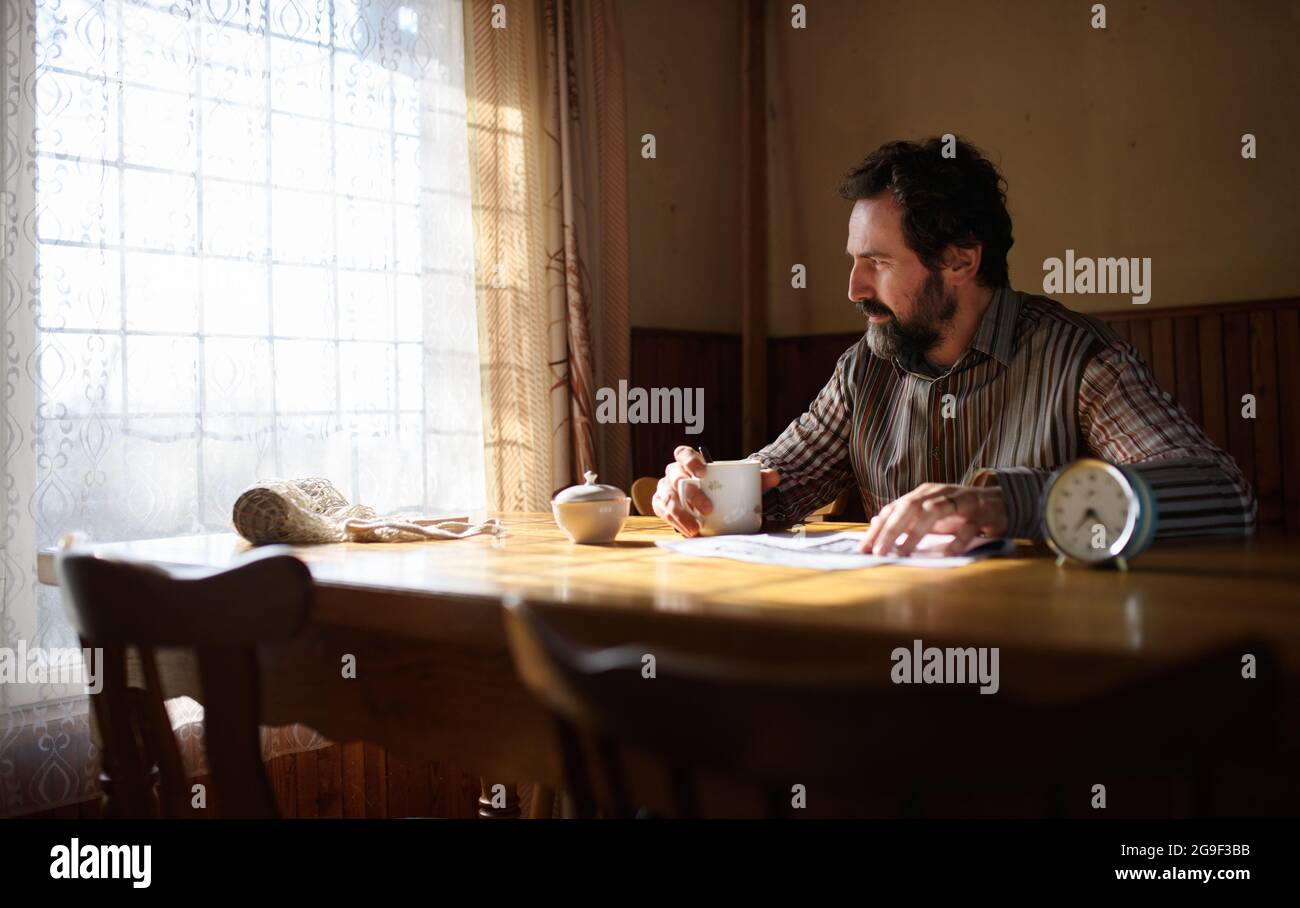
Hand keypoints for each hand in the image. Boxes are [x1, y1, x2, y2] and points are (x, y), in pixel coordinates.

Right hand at [652, 446, 780, 536]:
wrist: (709, 504)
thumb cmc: (722, 489)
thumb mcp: (740, 483)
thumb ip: (757, 479)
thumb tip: (775, 476)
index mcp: (689, 462)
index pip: (683, 454)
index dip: (690, 461)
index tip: (703, 473)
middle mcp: (673, 473)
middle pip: (675, 478)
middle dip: (691, 493)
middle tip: (707, 508)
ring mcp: (665, 490)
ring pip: (667, 499)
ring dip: (680, 514)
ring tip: (695, 528)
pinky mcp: (661, 506)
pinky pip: (663, 513)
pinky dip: (675, 523)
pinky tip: (688, 532)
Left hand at [860, 482, 1006, 555]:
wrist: (1000, 503)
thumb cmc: (960, 512)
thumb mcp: (930, 514)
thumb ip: (906, 518)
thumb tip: (876, 523)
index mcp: (924, 492)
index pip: (895, 508)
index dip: (878, 528)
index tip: (864, 549)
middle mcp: (940, 493)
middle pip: (910, 507)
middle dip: (891, 530)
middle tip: (879, 552)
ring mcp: (961, 501)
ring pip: (935, 512)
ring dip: (916, 533)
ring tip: (903, 552)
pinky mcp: (982, 513)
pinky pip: (968, 527)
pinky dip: (957, 541)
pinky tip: (946, 554)